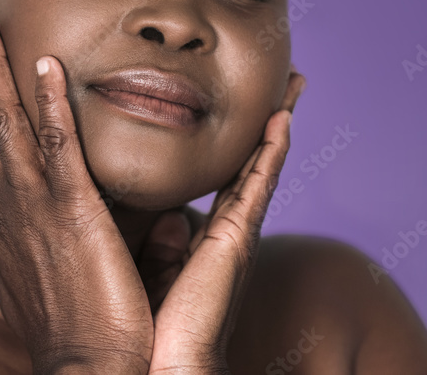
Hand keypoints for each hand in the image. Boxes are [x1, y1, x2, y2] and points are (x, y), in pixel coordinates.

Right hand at [0, 13, 153, 374]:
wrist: (88, 371)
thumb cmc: (74, 331)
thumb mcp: (39, 278)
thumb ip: (38, 239)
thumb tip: (39, 217)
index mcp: (1, 224)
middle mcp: (6, 209)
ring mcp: (34, 208)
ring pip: (7, 126)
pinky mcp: (71, 213)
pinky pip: (56, 146)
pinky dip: (47, 102)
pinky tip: (45, 63)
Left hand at [143, 67, 306, 373]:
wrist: (146, 365)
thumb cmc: (134, 323)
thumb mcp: (132, 260)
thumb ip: (144, 233)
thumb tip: (158, 213)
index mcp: (199, 233)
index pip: (218, 174)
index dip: (235, 140)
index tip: (245, 105)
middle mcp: (224, 230)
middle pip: (250, 163)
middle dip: (269, 123)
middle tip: (286, 81)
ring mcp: (234, 234)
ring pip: (260, 166)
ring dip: (279, 125)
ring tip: (294, 85)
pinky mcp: (234, 242)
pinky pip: (256, 186)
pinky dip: (271, 152)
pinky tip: (280, 120)